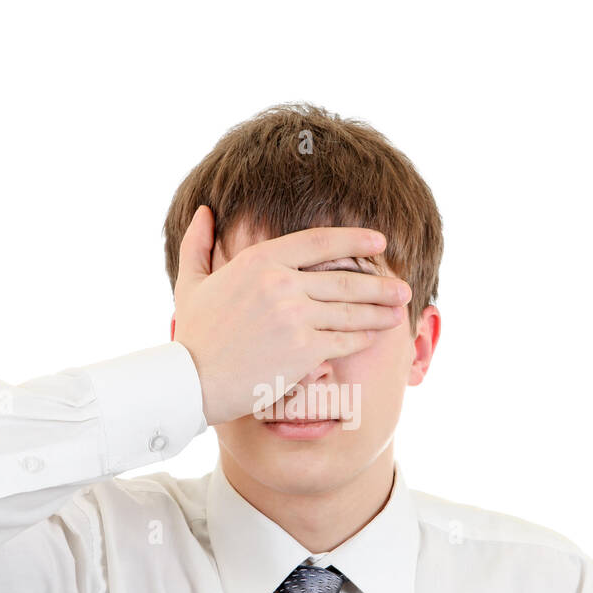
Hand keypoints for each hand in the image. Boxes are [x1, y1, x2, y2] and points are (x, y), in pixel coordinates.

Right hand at [172, 205, 411, 424]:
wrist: (191, 382)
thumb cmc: (192, 335)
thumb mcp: (190, 282)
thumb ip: (198, 243)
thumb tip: (204, 211)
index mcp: (259, 261)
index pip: (320, 242)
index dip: (356, 240)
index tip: (380, 243)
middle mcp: (282, 284)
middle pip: (345, 280)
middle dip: (380, 284)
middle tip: (402, 287)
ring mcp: (296, 318)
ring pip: (351, 311)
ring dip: (380, 312)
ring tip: (398, 312)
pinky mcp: (304, 350)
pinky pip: (345, 341)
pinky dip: (363, 338)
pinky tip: (373, 337)